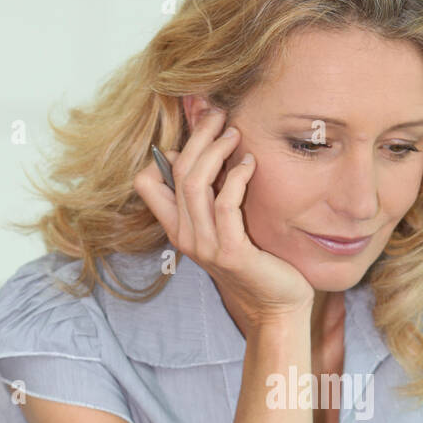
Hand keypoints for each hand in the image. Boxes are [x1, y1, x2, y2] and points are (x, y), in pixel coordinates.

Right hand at [134, 108, 314, 333]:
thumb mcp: (226, 226)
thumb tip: (200, 155)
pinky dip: (237, 177)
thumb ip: (211, 197)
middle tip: (220, 115)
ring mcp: (206, 246)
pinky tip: (250, 164)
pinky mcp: (231, 251)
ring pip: (196, 183)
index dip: (163, 152)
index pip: (145, 184)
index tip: (193, 130)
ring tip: (236, 133)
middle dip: (198, 136)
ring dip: (216, 150)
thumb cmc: (257, 262)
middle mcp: (186, 236)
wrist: (277, 307)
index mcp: (179, 228)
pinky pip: (225, 203)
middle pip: (178, 172)